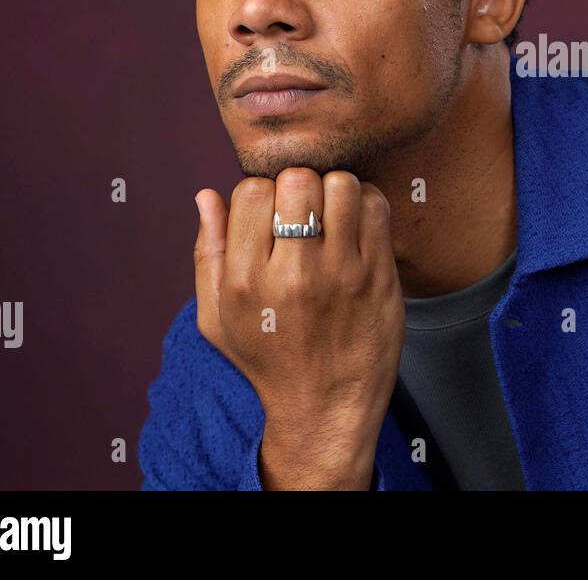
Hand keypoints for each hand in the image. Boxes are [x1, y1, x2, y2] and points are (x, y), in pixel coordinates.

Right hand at [192, 168, 404, 489]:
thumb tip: (208, 194)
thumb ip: (209, 252)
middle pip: (297, 179)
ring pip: (341, 184)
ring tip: (332, 216)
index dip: (262, 194)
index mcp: (246, 281)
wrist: (326, 409)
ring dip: (335, 191)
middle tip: (304, 212)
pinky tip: (356, 227)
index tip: (271, 216)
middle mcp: (293, 274)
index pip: (251, 191)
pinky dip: (366, 204)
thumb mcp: (217, 319)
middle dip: (299, 187)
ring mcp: (342, 273)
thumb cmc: (269, 359)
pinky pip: (376, 207)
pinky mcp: (379, 276)